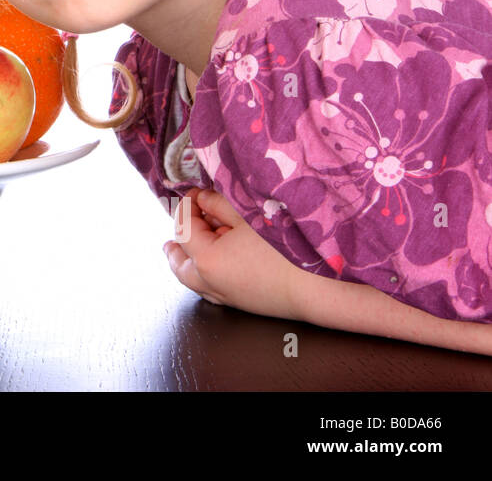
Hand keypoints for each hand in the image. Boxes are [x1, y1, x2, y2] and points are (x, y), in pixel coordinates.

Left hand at [162, 187, 306, 321]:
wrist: (320, 288)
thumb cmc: (287, 249)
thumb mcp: (250, 216)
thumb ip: (219, 204)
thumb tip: (201, 200)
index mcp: (207, 259)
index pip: (184, 227)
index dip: (187, 205)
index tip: (197, 192)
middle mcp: (210, 283)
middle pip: (179, 260)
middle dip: (177, 238)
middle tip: (181, 220)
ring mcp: (225, 297)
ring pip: (191, 279)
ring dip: (183, 260)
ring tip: (177, 248)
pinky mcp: (242, 304)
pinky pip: (208, 290)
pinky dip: (199, 275)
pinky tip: (207, 266)